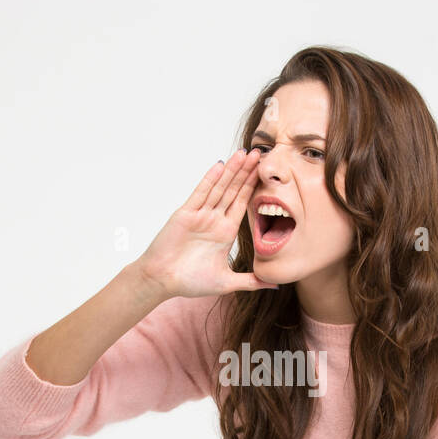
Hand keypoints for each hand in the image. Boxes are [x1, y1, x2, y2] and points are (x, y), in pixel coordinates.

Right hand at [134, 149, 277, 299]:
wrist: (163, 281)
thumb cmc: (190, 282)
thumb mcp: (227, 282)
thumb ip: (251, 281)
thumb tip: (274, 284)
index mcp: (225, 232)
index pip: (242, 204)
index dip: (254, 188)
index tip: (267, 173)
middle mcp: (214, 220)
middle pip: (233, 191)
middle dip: (246, 172)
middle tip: (261, 153)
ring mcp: (200, 215)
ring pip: (219, 188)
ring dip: (231, 171)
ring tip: (244, 153)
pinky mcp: (186, 214)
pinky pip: (200, 193)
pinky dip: (210, 180)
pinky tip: (220, 166)